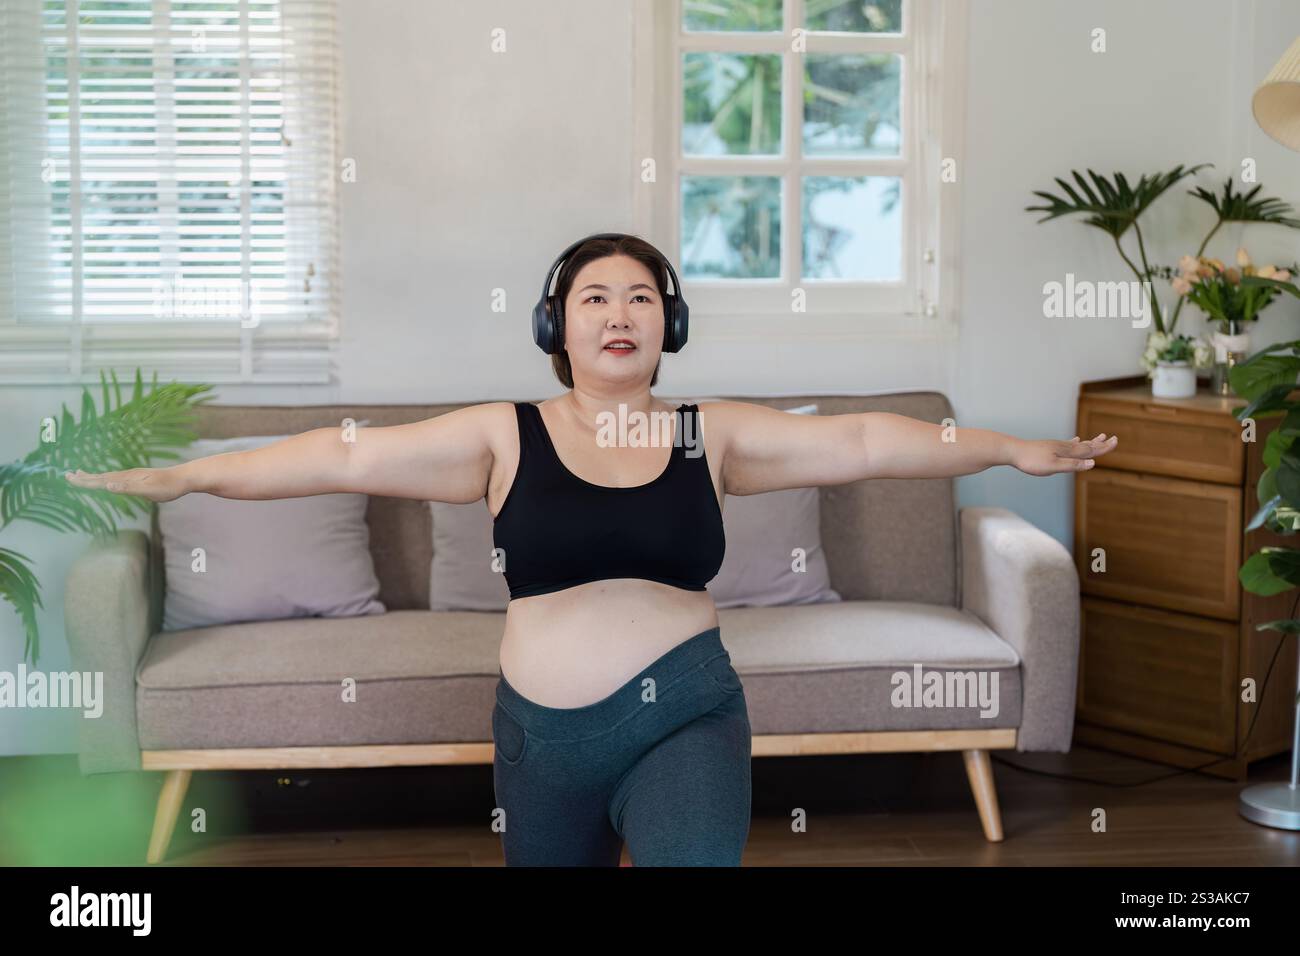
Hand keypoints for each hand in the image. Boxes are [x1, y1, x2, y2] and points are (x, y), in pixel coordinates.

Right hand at [64, 466, 186, 502]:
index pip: (100, 481)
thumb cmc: (168, 486)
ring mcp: (132, 476)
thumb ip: (127, 488)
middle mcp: (127, 475)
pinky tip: (107, 480)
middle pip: (100, 477)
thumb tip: (107, 485)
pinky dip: (106, 478)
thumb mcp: (148, 490)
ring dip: (92, 476)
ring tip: (81, 474)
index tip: (69, 478)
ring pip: (107, 476)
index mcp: (126, 479)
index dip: (84, 481)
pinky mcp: (138, 478)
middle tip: (67, 475)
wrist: (184, 478)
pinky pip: (116, 478)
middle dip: (84, 477)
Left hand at [1011, 433, 1117, 476]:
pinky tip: (1076, 440)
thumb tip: (1093, 464)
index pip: (1090, 450)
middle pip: (1087, 445)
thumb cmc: (1031, 461)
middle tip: (1114, 438)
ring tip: (1099, 437)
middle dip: (1101, 444)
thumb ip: (1073, 465)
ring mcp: (1056, 446)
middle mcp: (1064, 447)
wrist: (1012, 451)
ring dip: (1091, 441)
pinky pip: (1067, 444)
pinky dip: (1075, 442)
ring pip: (1078, 444)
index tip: (1116, 441)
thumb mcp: (1053, 467)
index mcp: (1067, 452)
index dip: (1103, 448)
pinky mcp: (1049, 447)